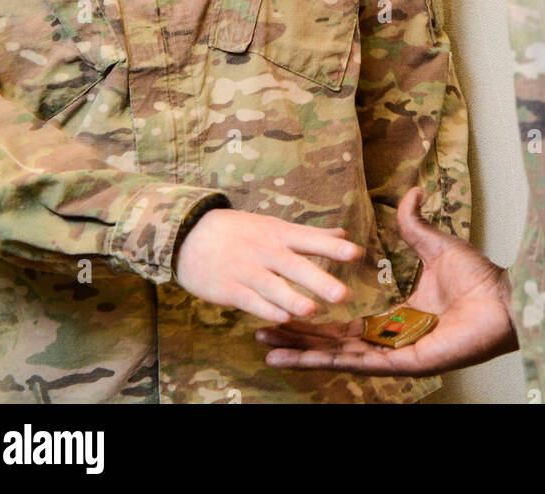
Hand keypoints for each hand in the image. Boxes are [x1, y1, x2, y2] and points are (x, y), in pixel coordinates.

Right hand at [174, 207, 362, 323]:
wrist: (189, 235)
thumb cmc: (238, 231)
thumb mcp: (272, 226)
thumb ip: (309, 235)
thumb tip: (343, 235)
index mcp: (278, 233)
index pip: (310, 239)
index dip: (332, 247)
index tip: (355, 252)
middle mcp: (265, 251)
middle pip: (295, 266)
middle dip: (319, 279)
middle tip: (342, 293)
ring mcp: (247, 270)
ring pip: (273, 287)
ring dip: (293, 298)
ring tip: (313, 310)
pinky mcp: (229, 289)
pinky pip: (250, 301)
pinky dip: (266, 310)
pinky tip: (282, 319)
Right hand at [255, 187, 518, 374]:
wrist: (504, 296)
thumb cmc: (478, 276)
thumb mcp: (434, 244)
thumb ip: (414, 224)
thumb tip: (411, 193)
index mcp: (396, 318)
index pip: (344, 324)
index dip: (313, 320)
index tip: (284, 312)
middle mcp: (391, 340)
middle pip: (333, 343)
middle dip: (296, 339)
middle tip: (260, 334)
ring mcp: (396, 355)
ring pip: (339, 357)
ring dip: (302, 354)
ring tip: (267, 351)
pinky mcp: (404, 364)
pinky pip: (360, 364)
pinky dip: (327, 362)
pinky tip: (301, 360)